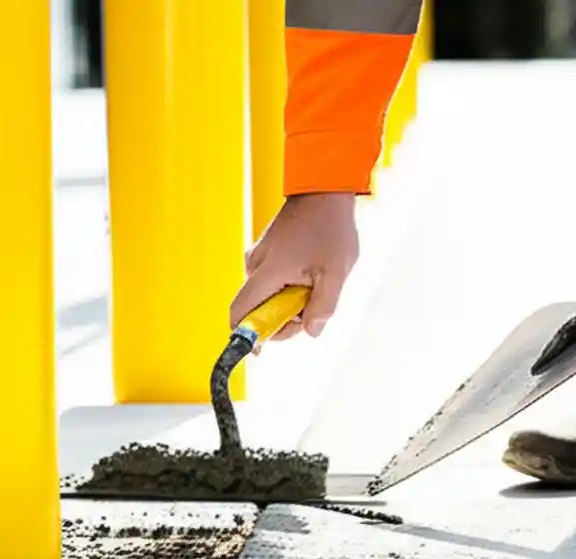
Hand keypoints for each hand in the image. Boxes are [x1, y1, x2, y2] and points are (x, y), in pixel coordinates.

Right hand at [229, 192, 358, 348]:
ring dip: (289, 302)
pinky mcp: (266, 253)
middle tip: (312, 307)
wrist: (325, 190)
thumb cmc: (330, 229)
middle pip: (256, 311)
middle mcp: (255, 265)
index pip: (240, 314)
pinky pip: (272, 282)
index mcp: (267, 273)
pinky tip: (310, 273)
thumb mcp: (335, 273)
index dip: (246, 338)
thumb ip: (322, 307)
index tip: (260, 352)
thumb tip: (310, 331)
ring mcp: (259, 257)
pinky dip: (289, 287)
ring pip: (266, 297)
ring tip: (316, 281)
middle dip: (283, 319)